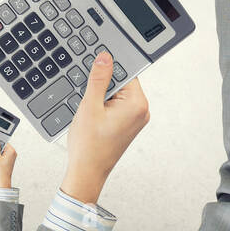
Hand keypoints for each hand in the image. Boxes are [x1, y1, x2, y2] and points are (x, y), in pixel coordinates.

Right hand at [0, 139, 17, 189]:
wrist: (4, 178)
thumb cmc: (2, 170)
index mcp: (12, 151)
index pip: (4, 143)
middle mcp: (14, 153)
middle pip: (4, 147)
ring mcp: (13, 156)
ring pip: (4, 151)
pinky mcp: (11, 159)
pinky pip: (5, 155)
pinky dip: (1, 156)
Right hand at [60, 52, 149, 203]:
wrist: (87, 172)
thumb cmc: (89, 146)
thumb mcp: (90, 106)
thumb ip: (98, 79)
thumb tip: (105, 57)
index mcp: (137, 104)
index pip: (125, 72)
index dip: (107, 70)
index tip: (93, 71)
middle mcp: (141, 110)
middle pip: (121, 82)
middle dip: (103, 85)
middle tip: (89, 99)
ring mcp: (136, 118)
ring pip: (116, 93)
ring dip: (101, 96)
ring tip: (90, 112)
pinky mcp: (128, 123)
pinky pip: (116, 105)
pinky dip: (103, 105)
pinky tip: (92, 116)